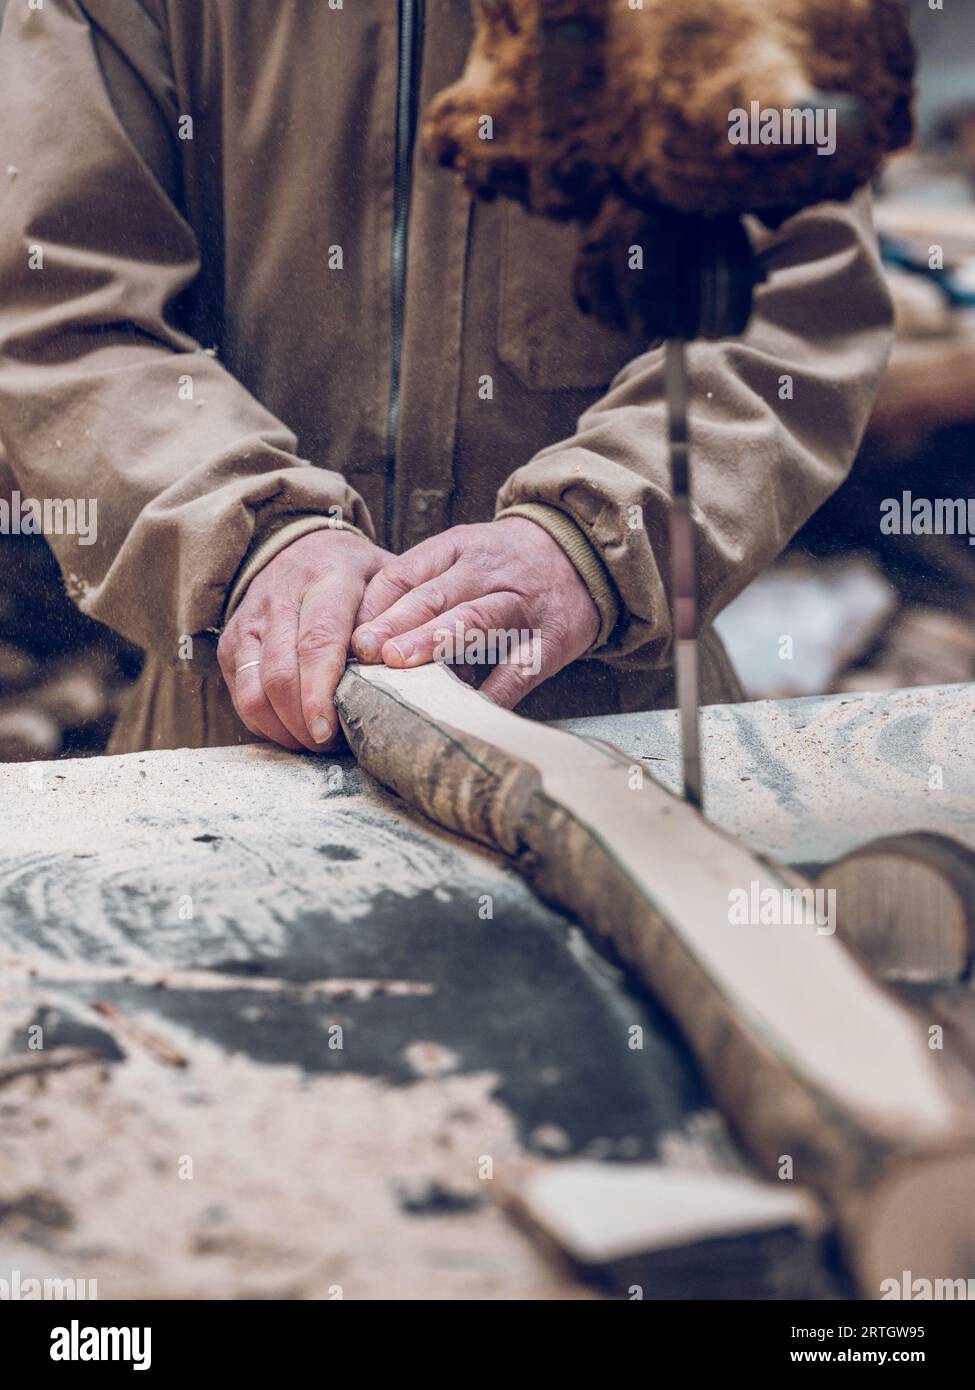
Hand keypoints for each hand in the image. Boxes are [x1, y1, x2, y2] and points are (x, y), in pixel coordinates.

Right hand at [218, 528, 389, 750]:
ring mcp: (249, 621)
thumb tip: (392, 663)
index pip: (317, 642)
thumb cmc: (356, 573)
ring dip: (282, 728)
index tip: (329, 731)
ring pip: (254, 691)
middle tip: (330, 745)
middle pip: (281, 675)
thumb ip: (394, 616)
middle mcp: (280, 598)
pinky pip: (241, 695)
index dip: (319, 693)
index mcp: (325, 579)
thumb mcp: (388, 578)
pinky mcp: (230, 642)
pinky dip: (265, 723)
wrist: (302, 546)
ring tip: (312, 742)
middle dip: (303, 722)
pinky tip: (292, 730)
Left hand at [351, 518, 599, 706]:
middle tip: (365, 649)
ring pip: (475, 620)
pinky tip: (469, 709)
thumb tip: (362, 636)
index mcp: (457, 550)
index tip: (350, 635)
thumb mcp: (461, 556)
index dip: (376, 604)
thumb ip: (419, 587)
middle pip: (436, 595)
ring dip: (436, 642)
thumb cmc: (504, 565)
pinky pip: (521, 667)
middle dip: (397, 622)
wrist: (582, 553)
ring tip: (400, 664)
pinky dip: (496, 690)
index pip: (407, 572)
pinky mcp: (551, 639)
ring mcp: (521, 606)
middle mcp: (487, 573)